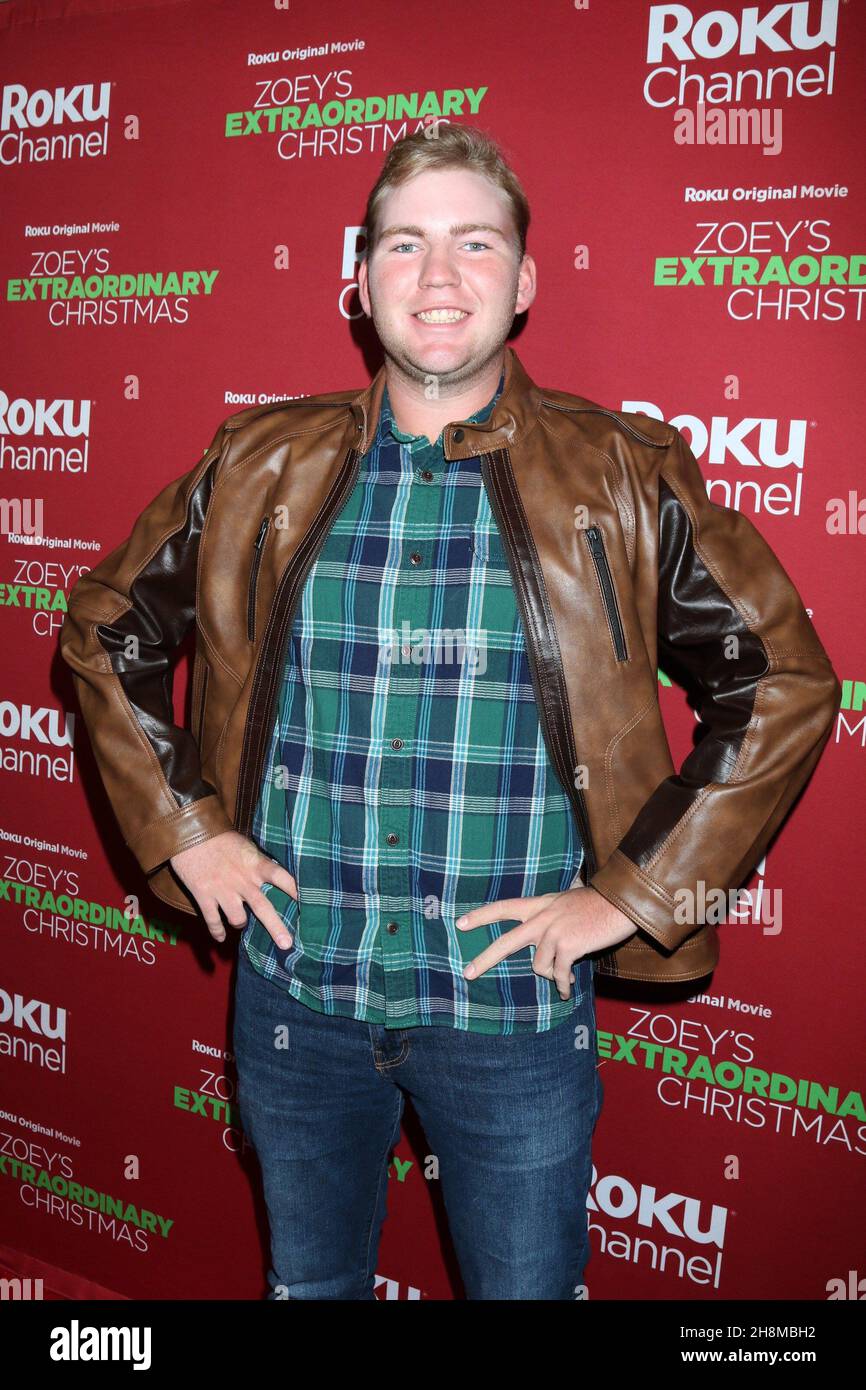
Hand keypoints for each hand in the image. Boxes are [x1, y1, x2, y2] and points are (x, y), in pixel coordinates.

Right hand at [170, 831, 296, 950]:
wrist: (189, 833)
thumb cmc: (220, 838)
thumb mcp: (245, 846)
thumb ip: (258, 864)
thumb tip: (273, 878)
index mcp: (255, 864)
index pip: (281, 877)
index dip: (295, 890)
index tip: (308, 904)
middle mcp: (242, 880)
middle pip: (263, 907)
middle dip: (276, 927)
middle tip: (287, 944)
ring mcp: (223, 889)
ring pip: (238, 919)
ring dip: (240, 923)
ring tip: (240, 922)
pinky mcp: (204, 895)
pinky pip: (213, 920)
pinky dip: (217, 932)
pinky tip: (221, 938)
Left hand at [456, 886, 635, 999]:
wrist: (621, 903)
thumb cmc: (598, 904)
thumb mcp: (567, 900)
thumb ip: (551, 913)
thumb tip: (543, 934)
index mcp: (540, 905)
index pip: (505, 908)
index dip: (482, 916)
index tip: (461, 924)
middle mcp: (542, 918)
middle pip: (506, 941)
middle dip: (485, 959)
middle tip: (467, 973)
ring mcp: (554, 932)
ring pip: (539, 967)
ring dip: (552, 974)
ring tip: (563, 975)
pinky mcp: (568, 946)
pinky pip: (559, 975)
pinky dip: (564, 986)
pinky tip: (568, 991)